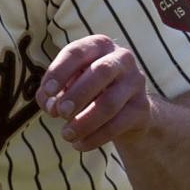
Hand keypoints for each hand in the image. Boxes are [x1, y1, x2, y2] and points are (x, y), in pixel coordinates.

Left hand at [36, 34, 153, 152]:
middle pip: (100, 72)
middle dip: (77, 94)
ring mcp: (136, 82)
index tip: (47, 92)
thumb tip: (50, 106)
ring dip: (84, 121)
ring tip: (66, 135)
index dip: (59, 71)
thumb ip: (51, 93)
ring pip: (110, 102)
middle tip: (60, 113)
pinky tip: (79, 145)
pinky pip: (118, 123)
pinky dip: (95, 137)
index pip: (77, 52)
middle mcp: (121, 58)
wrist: (125, 109)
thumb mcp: (66, 85)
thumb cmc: (86, 90)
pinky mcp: (142, 107)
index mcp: (98, 45)